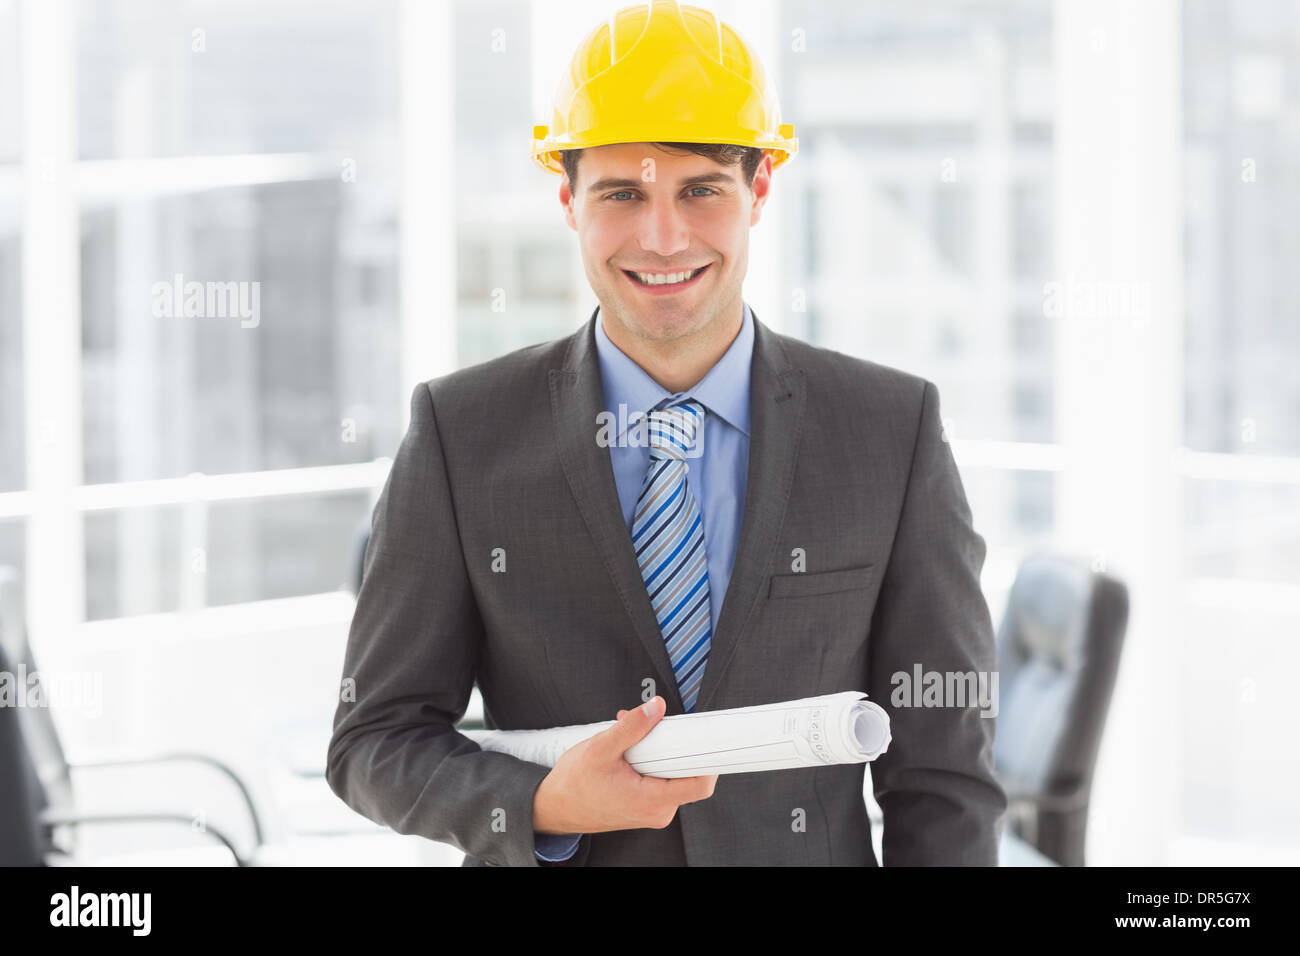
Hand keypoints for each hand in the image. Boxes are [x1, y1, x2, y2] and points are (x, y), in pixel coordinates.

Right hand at [532, 696, 718, 833]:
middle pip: (687, 773)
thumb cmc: (574, 785)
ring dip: (657, 751)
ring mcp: (653, 811)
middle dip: (672, 745)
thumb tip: (657, 707)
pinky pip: (660, 780)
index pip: (701, 784)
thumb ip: (632, 727)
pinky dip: (650, 761)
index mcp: (652, 801)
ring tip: (630, 739)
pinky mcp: (646, 806)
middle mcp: (658, 810)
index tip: (710, 737)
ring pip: (672, 774)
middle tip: (653, 728)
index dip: (709, 759)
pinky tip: (629, 750)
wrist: (555, 808)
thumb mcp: (600, 749)